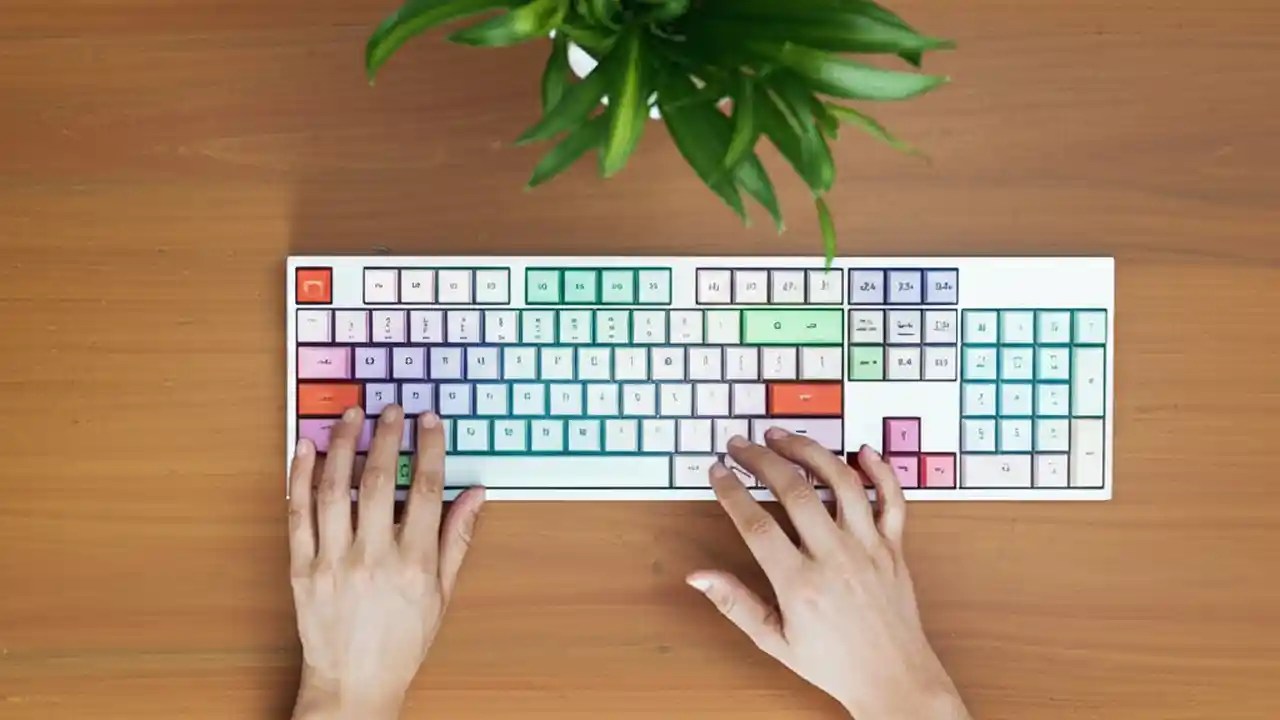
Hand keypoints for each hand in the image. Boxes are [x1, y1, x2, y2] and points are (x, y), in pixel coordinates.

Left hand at [287, 406, 485, 719]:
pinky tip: (308, 449)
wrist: (354, 684)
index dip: (429, 448)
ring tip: (352, 416)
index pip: (426, 491)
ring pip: (335, 490)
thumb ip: (457, 539)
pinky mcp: (302, 569)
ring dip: (344, 445)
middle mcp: (373, 559)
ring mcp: (333, 563)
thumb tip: (476, 495)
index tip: (429, 421)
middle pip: (379, 482)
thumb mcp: (441, 594)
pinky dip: (301, 477)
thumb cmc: (402, 643)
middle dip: (387, 437)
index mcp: (414, 564)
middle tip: (391, 409)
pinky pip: (298, 514)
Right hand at [687, 431, 969, 719]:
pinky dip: (881, 471)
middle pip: (795, 492)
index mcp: (800, 585)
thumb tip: (698, 576)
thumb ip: (735, 604)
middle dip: (762, 460)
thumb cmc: (833, 663)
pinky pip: (892, 499)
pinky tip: (862, 450)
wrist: (893, 679)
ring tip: (783, 438)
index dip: (732, 492)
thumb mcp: (774, 641)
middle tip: (741, 444)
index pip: (756, 524)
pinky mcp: (895, 547)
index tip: (717, 471)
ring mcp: (869, 548)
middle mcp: (835, 559)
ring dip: (810, 452)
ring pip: (841, 483)